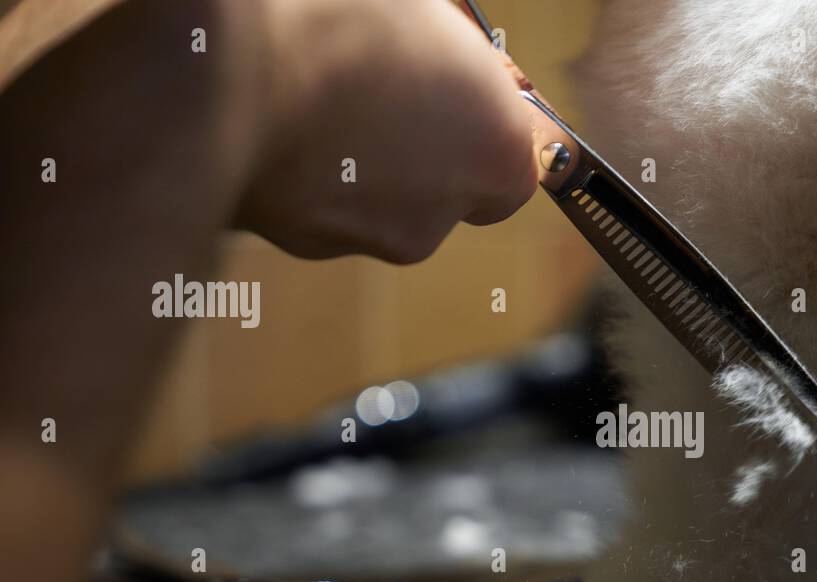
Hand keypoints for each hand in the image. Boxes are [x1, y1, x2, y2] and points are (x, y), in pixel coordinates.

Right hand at [234, 0, 539, 262]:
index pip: (520, 162)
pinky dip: (308, 170)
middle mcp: (442, 215)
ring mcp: (371, 236)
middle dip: (422, 141)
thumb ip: (458, 54)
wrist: (216, 61)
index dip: (488, 122)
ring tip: (316, 84)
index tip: (462, 86)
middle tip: (381, 75)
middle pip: (446, 183)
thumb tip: (454, 61)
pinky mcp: (305, 243)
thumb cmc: (330, 10)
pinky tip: (280, 113)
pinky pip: (321, 202)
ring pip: (381, 196)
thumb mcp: (423, 6)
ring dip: (361, 155)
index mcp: (496, 151)